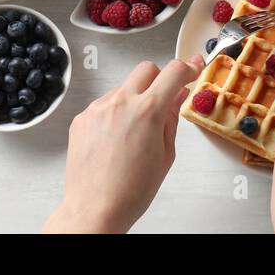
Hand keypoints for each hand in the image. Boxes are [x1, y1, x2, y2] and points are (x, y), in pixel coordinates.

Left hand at [43, 57, 200, 232]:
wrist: (94, 208)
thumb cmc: (130, 191)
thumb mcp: (165, 155)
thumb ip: (171, 119)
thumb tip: (176, 97)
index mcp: (146, 111)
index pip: (172, 73)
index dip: (187, 67)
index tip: (192, 66)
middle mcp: (120, 103)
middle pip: (146, 69)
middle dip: (159, 80)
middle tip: (162, 100)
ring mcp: (97, 108)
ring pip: (123, 88)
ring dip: (133, 100)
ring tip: (133, 135)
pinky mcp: (82, 117)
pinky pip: (104, 105)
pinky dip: (114, 115)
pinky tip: (115, 140)